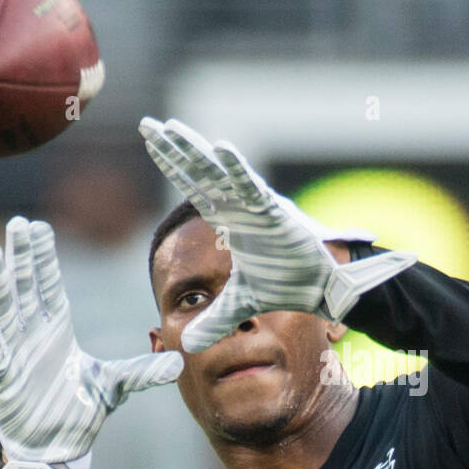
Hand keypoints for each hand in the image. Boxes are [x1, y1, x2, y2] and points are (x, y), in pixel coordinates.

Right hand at [0, 216, 182, 468]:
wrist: (58, 450)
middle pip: (25, 288)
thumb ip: (143, 371)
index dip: (44, 257)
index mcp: (56, 331)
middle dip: (22, 257)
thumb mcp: (115, 386)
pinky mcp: (3, 382)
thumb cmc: (77, 412)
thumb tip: (179, 363)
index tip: (38, 226)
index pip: (49, 286)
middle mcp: (32, 337)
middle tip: (17, 223)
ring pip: (4, 311)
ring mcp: (15, 356)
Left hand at [137, 116, 416, 352]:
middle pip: (199, 172)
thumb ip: (214, 320)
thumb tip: (189, 345)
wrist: (321, 289)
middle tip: (147, 124)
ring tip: (172, 128)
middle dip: (174, 148)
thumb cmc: (286, 284)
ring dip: (196, 151)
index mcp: (230, 219)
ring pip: (220, 173)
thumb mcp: (239, 305)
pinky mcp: (276, 213)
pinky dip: (237, 169)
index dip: (172, 164)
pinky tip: (220, 148)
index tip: (150, 140)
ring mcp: (256, 206)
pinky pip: (253, 187)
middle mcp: (240, 206)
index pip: (194, 186)